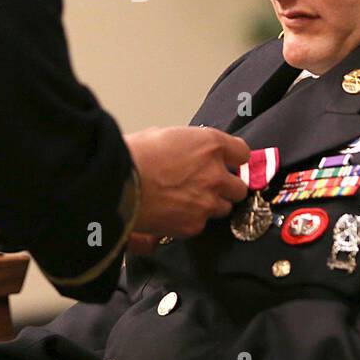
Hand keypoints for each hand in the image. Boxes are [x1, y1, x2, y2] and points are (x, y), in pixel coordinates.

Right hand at [125, 126, 249, 239]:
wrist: (117, 185)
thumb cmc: (133, 155)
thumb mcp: (162, 135)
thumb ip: (186, 146)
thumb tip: (187, 152)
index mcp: (210, 145)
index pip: (242, 153)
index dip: (234, 159)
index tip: (229, 163)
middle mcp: (216, 174)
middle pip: (239, 187)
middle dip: (225, 187)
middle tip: (207, 186)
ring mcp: (207, 202)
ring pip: (223, 208)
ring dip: (210, 205)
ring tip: (187, 201)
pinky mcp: (194, 225)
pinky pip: (201, 224)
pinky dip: (191, 220)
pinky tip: (173, 213)